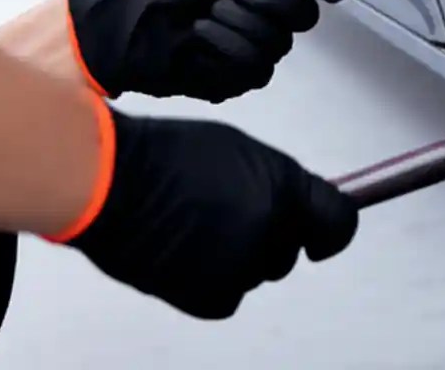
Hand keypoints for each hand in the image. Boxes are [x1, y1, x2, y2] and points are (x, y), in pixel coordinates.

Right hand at [62, 109, 357, 318]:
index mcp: (283, 182)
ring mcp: (243, 262)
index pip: (338, 220)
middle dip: (267, 238)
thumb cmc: (161, 156)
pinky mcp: (212, 294)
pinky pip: (226, 296)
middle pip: (289, 248)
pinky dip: (207, 283)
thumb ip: (274, 180)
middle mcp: (272, 223)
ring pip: (255, 272)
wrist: (106, 180)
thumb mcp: (236, 149)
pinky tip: (182, 253)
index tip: (320, 239)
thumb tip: (295, 204)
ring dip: (234, 259)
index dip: (331, 232)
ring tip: (192, 227)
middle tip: (222, 216)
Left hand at [67, 0, 346, 101]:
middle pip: (304, 14)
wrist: (119, 24)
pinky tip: (199, 38)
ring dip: (239, 23)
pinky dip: (225, 47)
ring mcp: (250, 45)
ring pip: (280, 42)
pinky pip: (257, 66)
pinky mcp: (237, 76)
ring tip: (204, 13)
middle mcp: (260, 10)